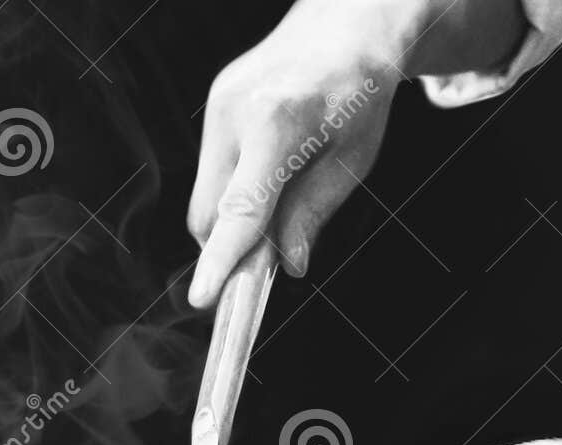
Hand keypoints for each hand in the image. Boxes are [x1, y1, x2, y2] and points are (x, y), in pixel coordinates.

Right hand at [187, 0, 529, 307]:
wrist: (346, 25)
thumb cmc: (358, 92)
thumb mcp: (352, 160)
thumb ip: (313, 213)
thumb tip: (287, 266)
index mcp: (278, 122)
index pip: (241, 208)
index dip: (221, 259)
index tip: (202, 299)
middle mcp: (236, 109)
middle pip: (211, 212)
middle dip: (231, 245)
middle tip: (271, 257)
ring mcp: (218, 104)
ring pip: (206, 196)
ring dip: (233, 217)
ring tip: (283, 195)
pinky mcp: (213, 105)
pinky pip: (211, 172)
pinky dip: (233, 191)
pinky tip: (270, 171)